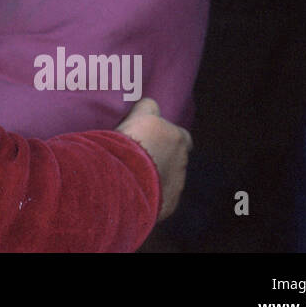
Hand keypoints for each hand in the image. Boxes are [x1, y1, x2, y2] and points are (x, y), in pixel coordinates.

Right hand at [114, 97, 191, 221]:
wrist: (123, 176)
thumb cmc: (130, 142)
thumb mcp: (137, 115)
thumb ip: (147, 109)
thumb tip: (149, 104)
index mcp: (178, 137)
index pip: (180, 134)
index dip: (167, 136)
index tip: (153, 138)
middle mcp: (181, 160)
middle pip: (175, 158)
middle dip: (163, 157)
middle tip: (141, 158)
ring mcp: (177, 183)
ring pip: (169, 178)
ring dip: (156, 176)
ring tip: (133, 175)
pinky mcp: (169, 202)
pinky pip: (161, 196)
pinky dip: (152, 194)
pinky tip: (135, 190)